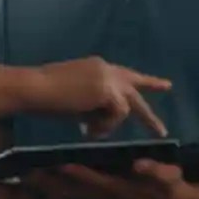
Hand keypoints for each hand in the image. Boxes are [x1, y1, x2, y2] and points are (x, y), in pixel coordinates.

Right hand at [29, 57, 170, 137]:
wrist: (35, 88)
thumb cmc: (45, 95)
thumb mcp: (75, 99)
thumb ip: (92, 106)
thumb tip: (98, 122)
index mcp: (97, 67)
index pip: (125, 75)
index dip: (143, 83)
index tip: (163, 86)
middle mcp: (106, 68)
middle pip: (137, 87)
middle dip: (149, 112)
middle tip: (163, 131)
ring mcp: (108, 78)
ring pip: (125, 107)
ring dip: (108, 124)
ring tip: (87, 130)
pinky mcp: (107, 90)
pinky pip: (118, 114)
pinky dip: (105, 125)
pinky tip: (87, 128)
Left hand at [32, 159, 198, 198]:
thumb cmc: (172, 188)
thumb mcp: (170, 178)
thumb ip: (155, 171)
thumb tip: (138, 164)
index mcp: (119, 189)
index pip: (91, 180)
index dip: (73, 172)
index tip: (54, 164)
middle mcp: (105, 194)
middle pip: (72, 188)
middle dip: (50, 181)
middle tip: (24, 171)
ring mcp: (102, 195)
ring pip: (71, 190)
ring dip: (50, 183)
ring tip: (25, 172)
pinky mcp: (102, 192)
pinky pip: (76, 189)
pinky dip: (60, 183)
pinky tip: (44, 175)